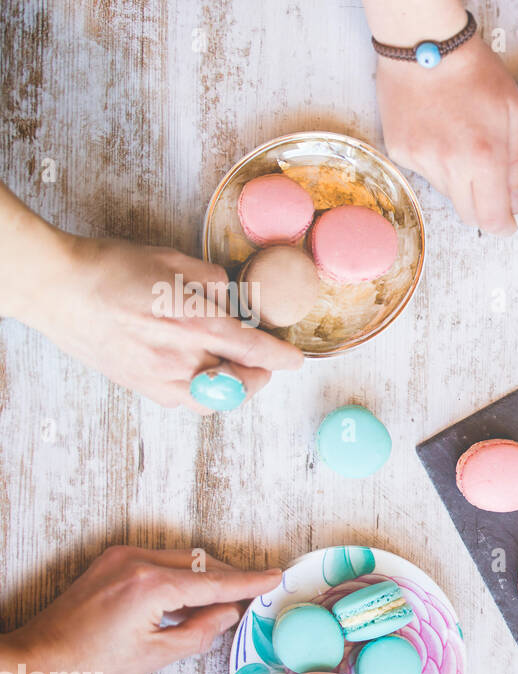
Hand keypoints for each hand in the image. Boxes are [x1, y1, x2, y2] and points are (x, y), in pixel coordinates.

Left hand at [1, 546, 281, 673]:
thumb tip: (227, 613)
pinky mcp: (110, 562)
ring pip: (181, 559)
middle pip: (201, 562)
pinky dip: (180, 576)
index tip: (274, 577)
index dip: (248, 582)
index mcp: (151, 586)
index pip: (214, 582)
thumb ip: (199, 631)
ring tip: (222, 600)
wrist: (32, 662)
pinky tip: (187, 597)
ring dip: (204, 576)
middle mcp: (137, 561)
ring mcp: (121, 558)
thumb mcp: (153, 656)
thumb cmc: (86, 667)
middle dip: (229, 578)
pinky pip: (159, 561)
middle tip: (253, 595)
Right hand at [17, 233, 302, 411]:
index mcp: (197, 323)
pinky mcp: (143, 388)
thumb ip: (214, 283)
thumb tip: (234, 299)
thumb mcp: (174, 260)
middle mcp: (184, 358)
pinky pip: (187, 403)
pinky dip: (203, 393)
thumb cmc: (111, 268)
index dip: (283, 359)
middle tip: (263, 361)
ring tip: (233, 369)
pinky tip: (200, 374)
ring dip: (234, 388)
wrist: (58, 288)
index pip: (257, 352)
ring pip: (217, 399)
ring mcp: (162, 378)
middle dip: (261, 374)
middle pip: (243, 382)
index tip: (294, 359)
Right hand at [374, 35, 517, 234]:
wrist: (423, 45)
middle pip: (468, 214)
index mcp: (483, 158)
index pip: (491, 219)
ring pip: (447, 193)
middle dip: (483, 207)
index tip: (506, 222)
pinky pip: (425, 173)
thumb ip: (517, 162)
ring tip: (460, 141)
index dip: (502, 226)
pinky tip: (438, 132)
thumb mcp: (513, 111)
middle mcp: (449, 166)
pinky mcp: (400, 152)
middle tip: (489, 181)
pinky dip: (436, 162)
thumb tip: (514, 201)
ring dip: (460, 180)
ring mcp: (420, 161)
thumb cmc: (474, 72)